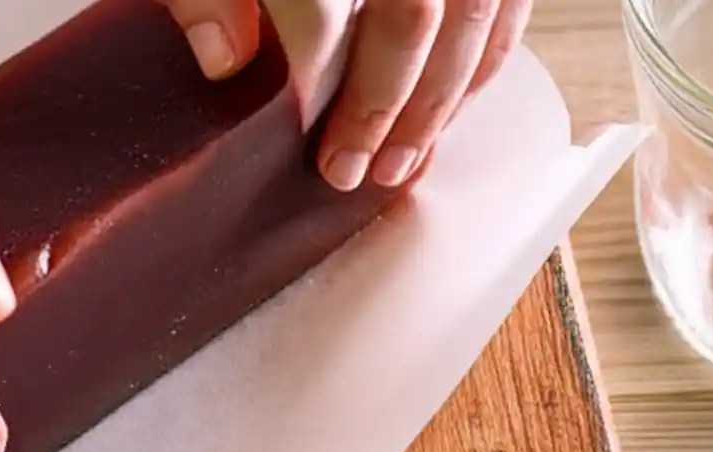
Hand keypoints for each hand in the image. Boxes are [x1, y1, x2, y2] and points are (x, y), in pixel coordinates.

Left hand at [161, 0, 533, 190]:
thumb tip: (225, 61)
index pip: (394, 9)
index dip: (368, 90)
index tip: (334, 153)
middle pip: (443, 8)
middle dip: (410, 105)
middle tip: (369, 173)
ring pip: (487, 2)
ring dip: (455, 86)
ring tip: (411, 153)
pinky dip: (486, 44)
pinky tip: (454, 91)